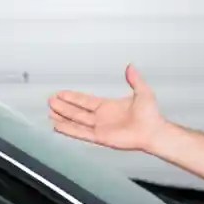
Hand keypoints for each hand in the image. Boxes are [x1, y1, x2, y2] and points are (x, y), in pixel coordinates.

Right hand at [48, 64, 165, 151]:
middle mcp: (101, 117)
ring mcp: (100, 128)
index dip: (73, 97)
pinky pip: (81, 133)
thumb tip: (130, 66)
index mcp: (108, 106)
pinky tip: (58, 126)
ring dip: (63, 117)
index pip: (85, 101)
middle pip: (77, 111)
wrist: (153, 131)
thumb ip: (134, 80)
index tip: (61, 93)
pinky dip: (69, 130)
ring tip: (50, 112)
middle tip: (50, 100)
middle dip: (64, 106)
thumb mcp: (142, 92)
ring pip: (76, 121)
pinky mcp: (100, 138)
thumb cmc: (151, 115)